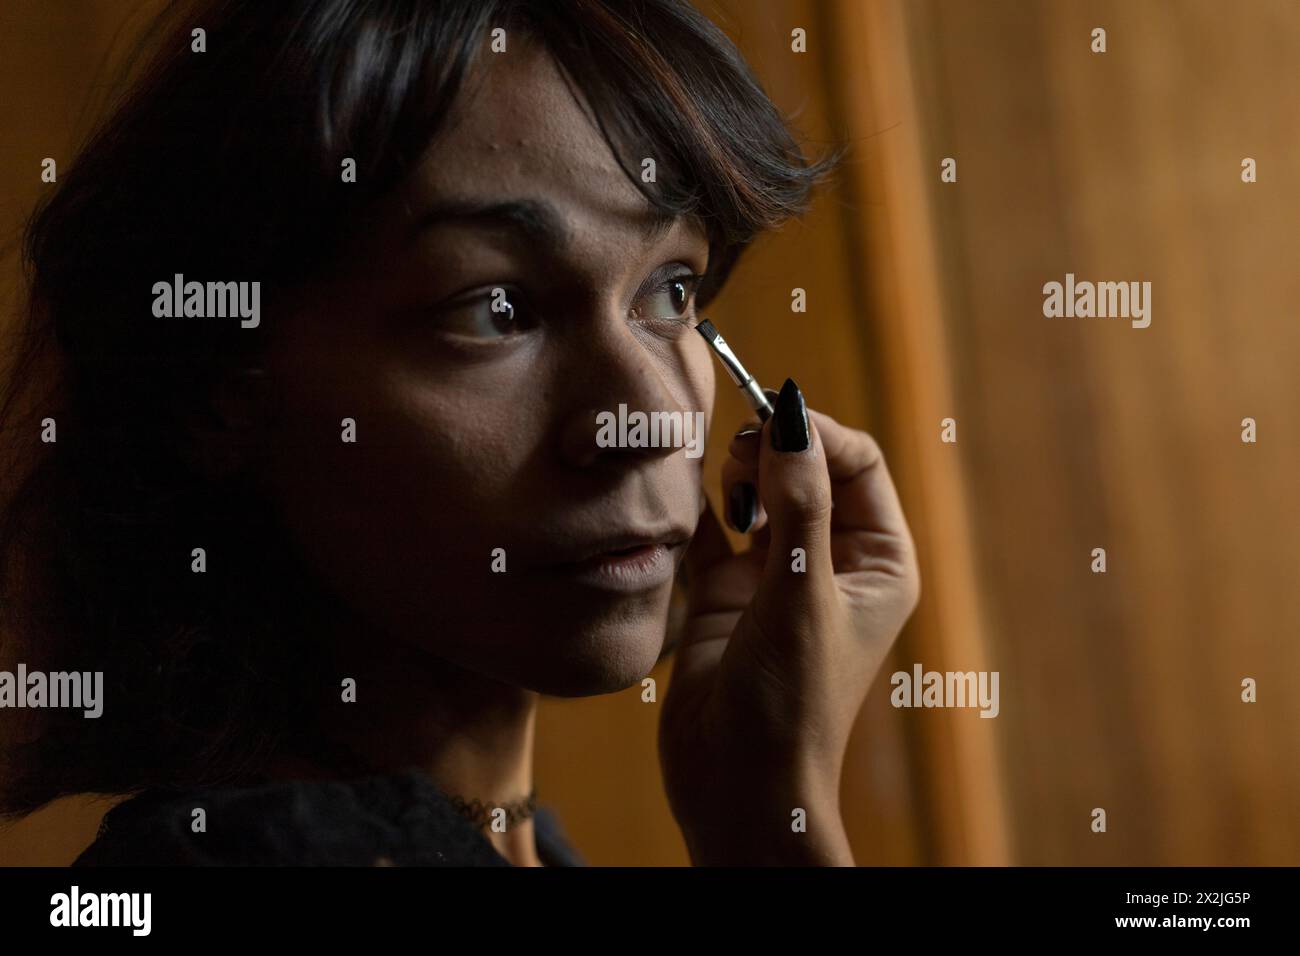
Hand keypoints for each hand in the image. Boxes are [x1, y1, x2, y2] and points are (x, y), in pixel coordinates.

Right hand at [659, 378, 919, 864]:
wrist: (735, 785)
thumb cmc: (789, 703)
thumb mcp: (801, 594)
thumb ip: (799, 502)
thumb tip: (792, 416)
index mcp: (877, 561)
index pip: (857, 462)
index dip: (816, 432)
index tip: (769, 420)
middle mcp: (831, 561)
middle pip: (809, 467)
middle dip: (775, 447)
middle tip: (737, 453)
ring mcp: (776, 575)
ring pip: (761, 491)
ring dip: (738, 471)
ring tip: (719, 480)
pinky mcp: (725, 594)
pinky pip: (715, 527)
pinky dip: (702, 504)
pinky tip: (690, 495)